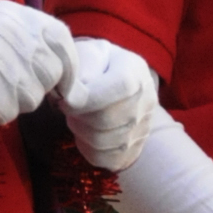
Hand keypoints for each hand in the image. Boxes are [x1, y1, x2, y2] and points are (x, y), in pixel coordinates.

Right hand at [0, 0, 75, 125]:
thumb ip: (32, 38)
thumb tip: (68, 79)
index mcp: (15, 14)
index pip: (60, 37)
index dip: (69, 64)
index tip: (67, 83)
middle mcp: (14, 36)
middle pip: (51, 73)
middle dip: (38, 83)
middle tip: (10, 79)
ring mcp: (5, 66)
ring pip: (34, 98)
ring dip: (17, 99)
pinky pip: (11, 112)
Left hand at [59, 38, 158, 170]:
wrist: (112, 78)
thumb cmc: (94, 64)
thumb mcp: (88, 52)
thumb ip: (81, 66)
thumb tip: (74, 95)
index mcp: (135, 69)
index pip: (121, 87)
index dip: (90, 99)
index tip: (66, 100)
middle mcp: (147, 100)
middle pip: (109, 120)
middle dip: (78, 116)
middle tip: (65, 107)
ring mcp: (144, 128)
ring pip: (105, 143)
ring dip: (80, 131)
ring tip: (75, 117)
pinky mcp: (135, 150)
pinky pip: (107, 160)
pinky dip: (88, 149)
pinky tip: (84, 133)